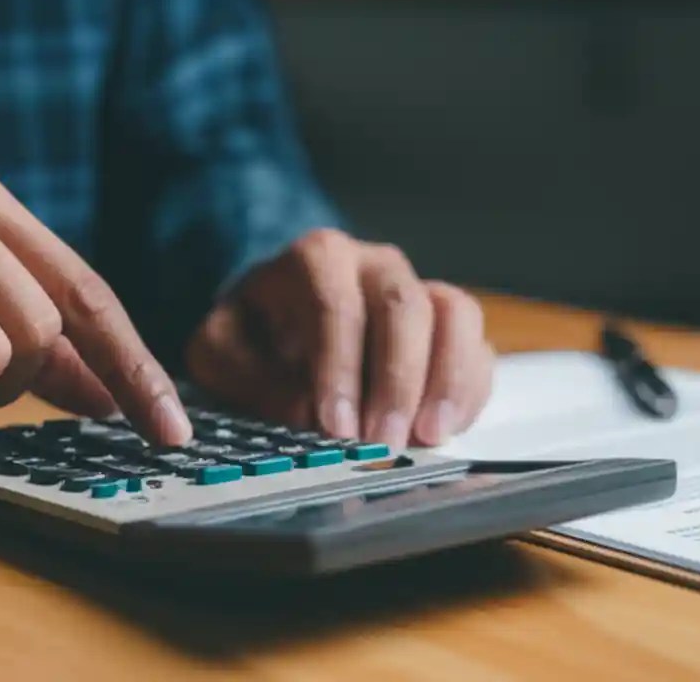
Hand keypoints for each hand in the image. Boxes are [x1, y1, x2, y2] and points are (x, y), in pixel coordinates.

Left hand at [186, 229, 493, 446]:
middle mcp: (374, 265)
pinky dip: (469, 391)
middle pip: (403, 305)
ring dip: (447, 380)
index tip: (335, 425)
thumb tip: (303, 413)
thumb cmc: (252, 335)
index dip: (339, 366)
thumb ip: (247, 375)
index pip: (335, 303)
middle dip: (397, 379)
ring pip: (455, 315)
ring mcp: (418, 290)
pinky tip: (444, 430)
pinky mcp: (447, 326)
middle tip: (381, 441)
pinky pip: (477, 347)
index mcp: (316, 259)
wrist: (278, 323)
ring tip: (428, 436)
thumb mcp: (222, 351)